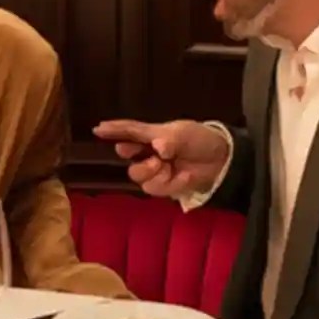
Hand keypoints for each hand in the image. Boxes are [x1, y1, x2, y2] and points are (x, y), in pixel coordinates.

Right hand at [92, 119, 229, 196]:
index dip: (113, 131)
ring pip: (140, 179)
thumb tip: (158, 147)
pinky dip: (172, 183)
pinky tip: (184, 176)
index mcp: (152, 135)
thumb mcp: (184, 134)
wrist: (221, 159)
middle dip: (141, 163)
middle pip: (130, 163)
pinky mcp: (167, 186)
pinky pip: (158, 189)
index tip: (97, 129)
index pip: (129, 131)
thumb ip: (168, 140)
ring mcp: (157, 171)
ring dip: (155, 174)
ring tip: (170, 168)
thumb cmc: (200, 139)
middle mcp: (150, 153)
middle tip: (156, 159)